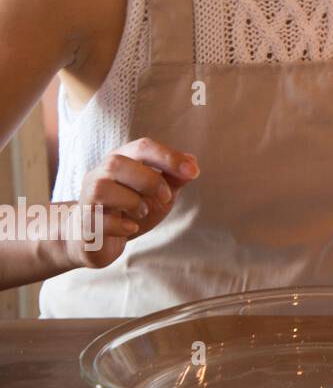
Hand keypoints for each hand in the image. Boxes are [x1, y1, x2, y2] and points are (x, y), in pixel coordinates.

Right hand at [62, 138, 200, 269]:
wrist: (97, 240)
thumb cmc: (130, 210)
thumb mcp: (159, 194)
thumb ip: (174, 178)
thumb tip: (192, 162)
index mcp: (122, 160)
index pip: (142, 147)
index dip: (169, 157)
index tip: (192, 172)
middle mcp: (100, 175)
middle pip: (118, 163)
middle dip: (150, 180)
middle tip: (166, 197)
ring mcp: (87, 199)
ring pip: (102, 189)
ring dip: (132, 201)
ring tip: (144, 211)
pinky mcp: (84, 224)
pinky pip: (98, 220)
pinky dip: (120, 225)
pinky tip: (130, 228)